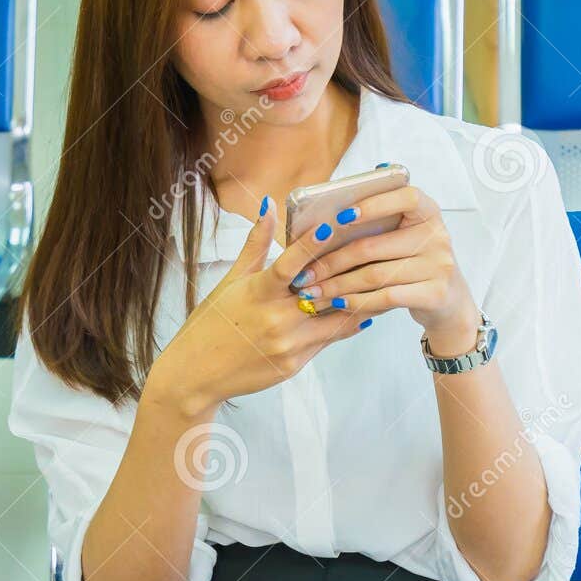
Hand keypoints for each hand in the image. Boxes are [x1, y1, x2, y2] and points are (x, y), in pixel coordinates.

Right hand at [145, 199, 373, 415]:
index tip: (331, 226)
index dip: (310, 245)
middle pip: (322, 292)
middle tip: (378, 254)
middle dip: (350, 273)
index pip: (287, 265)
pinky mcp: (294, 364)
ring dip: (358, 301)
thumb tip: (268, 206)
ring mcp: (287, 344)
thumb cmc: (212, 322)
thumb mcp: (231, 281)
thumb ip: (256, 245)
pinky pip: (327, 341)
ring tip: (383, 284)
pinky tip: (365, 312)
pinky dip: (345, 325)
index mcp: (256, 293)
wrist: (197, 374)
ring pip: (334, 319)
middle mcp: (274, 318)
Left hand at [290, 184, 479, 353]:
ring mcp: (439, 265)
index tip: (340, 217)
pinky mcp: (435, 293)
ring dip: (338, 286)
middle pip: (374, 246)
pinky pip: (386, 297)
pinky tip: (337, 303)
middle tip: (305, 273)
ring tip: (313, 292)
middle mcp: (438, 235)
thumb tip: (331, 216)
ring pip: (375, 275)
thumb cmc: (414, 262)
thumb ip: (379, 223)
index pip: (405, 197)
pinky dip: (357, 301)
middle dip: (332, 261)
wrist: (449, 302)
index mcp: (428, 212)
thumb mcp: (405, 237)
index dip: (372, 205)